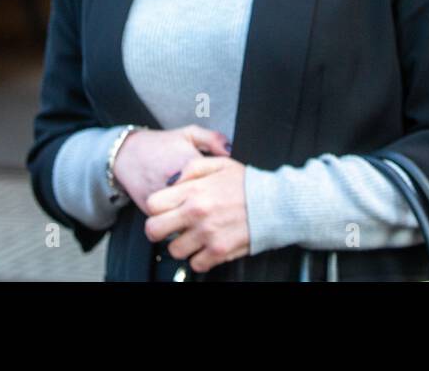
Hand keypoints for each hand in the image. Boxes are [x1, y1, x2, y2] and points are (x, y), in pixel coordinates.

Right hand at [112, 124, 228, 214]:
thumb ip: (213, 139)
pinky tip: (182, 209)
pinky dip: (179, 218)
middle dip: (211, 203)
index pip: (216, 182)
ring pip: (188, 216)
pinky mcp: (152, 210)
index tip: (222, 185)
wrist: (128, 154)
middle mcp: (175, 182)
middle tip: (214, 200)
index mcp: (189, 163)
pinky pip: (171, 220)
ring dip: (196, 214)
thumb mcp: (189, 133)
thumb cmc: (162, 144)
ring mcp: (163, 198)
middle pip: (204, 202)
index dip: (222, 185)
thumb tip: (231, 150)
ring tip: (200, 207)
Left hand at [144, 155, 249, 273]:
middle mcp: (197, 213)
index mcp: (194, 190)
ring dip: (181, 245)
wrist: (276, 203)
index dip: (156, 208)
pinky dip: (199, 259)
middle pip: (154, 230)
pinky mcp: (219, 251)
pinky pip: (195, 264)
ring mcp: (207, 234)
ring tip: (192, 237)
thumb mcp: (219, 164)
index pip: (152, 204)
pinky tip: (206, 247)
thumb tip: (171, 183)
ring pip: (173, 250)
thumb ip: (191, 169)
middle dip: (158, 229)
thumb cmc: (248, 184)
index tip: (165, 209)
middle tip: (170, 227)